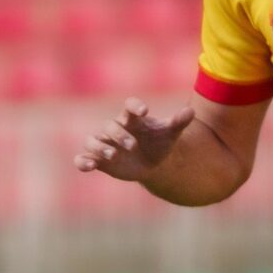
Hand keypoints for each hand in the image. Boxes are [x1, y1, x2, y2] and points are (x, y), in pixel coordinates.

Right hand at [76, 100, 192, 181]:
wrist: (152, 163)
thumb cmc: (160, 143)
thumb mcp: (170, 134)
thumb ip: (178, 122)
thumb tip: (191, 111)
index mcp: (132, 119)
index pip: (129, 106)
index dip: (134, 106)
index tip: (144, 111)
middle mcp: (115, 129)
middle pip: (109, 126)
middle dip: (119, 135)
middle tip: (133, 146)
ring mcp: (105, 145)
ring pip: (92, 141)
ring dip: (99, 147)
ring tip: (113, 155)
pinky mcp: (98, 161)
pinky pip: (82, 158)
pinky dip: (82, 161)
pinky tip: (90, 166)